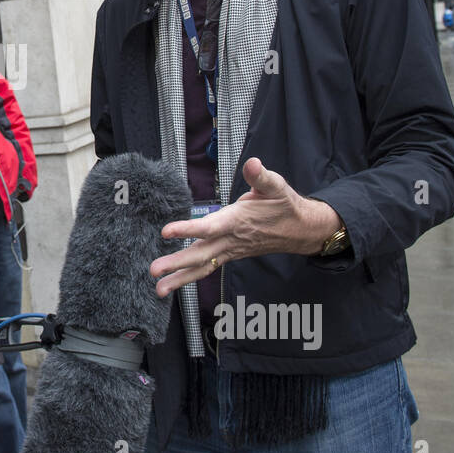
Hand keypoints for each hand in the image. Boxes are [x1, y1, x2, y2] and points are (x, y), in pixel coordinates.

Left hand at [149, 157, 341, 297]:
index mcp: (237, 221)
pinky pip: (207, 267)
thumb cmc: (284, 205)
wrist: (300, 229)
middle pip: (200, 255)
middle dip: (176, 264)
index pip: (209, 227)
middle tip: (153, 271)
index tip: (166, 231)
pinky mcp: (229, 254)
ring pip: (202, 266)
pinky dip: (190, 276)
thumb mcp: (276, 186)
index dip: (187, 229)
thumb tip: (253, 163)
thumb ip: (261, 176)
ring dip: (180, 278)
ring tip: (158, 289)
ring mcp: (230, 250)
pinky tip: (173, 283)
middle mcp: (230, 240)